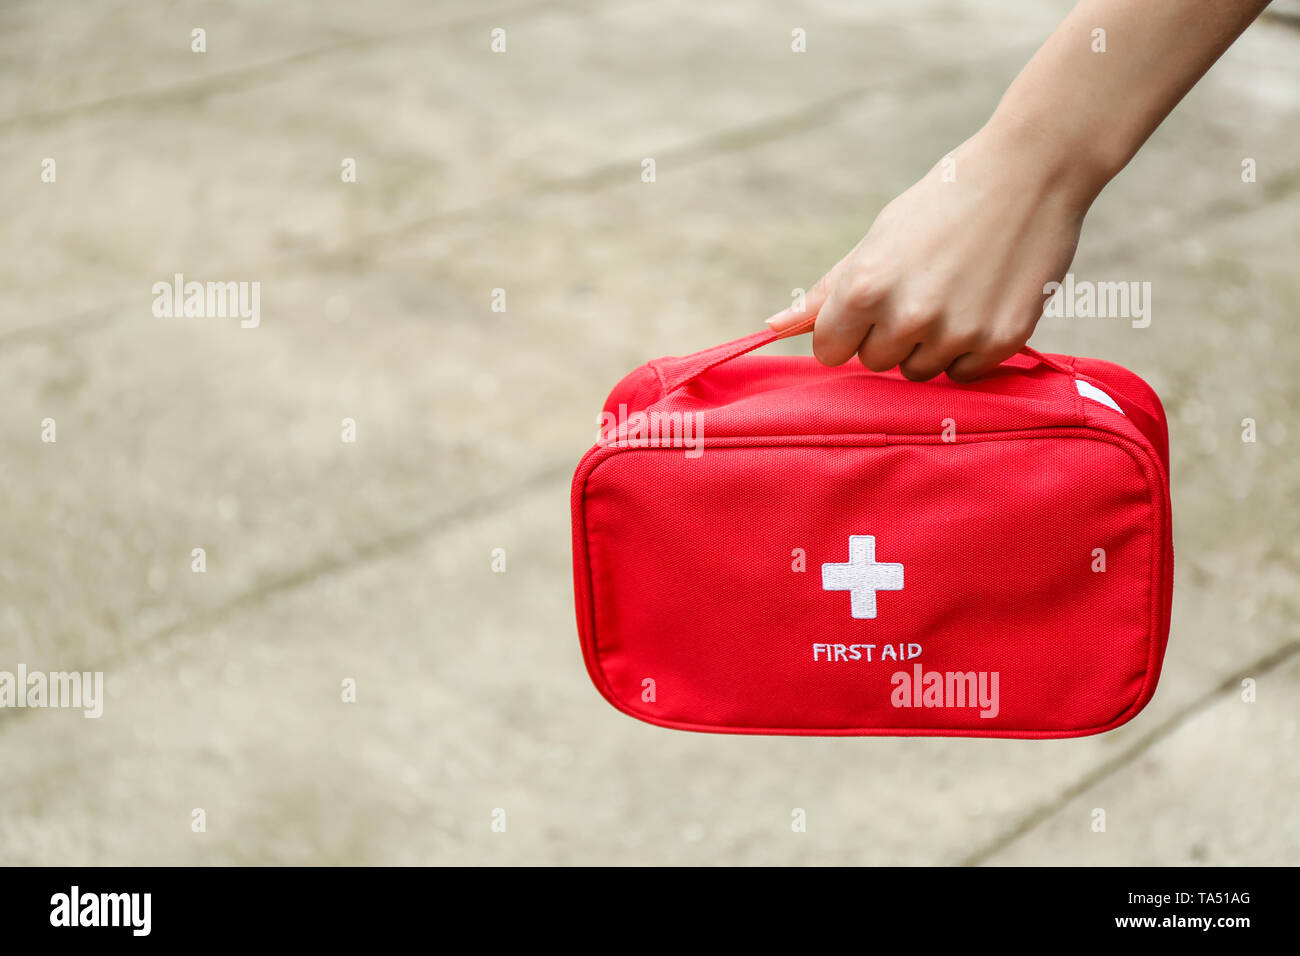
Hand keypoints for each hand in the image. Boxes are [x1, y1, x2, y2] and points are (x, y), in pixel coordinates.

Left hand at [765, 117, 1098, 381]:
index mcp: (865, 288)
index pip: (829, 351)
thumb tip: (772, 327)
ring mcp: (956, 332)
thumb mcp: (876, 241)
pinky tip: (982, 304)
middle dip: (890, 335)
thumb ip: (825, 293)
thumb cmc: (941, 204)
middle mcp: (907, 316)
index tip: (868, 309)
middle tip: (921, 289)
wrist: (1030, 174)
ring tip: (954, 293)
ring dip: (929, 345)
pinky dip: (969, 350)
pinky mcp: (1000, 342)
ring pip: (919, 371)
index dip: (847, 330)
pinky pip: (963, 373)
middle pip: (875, 362)